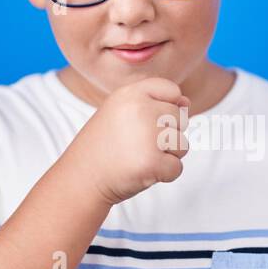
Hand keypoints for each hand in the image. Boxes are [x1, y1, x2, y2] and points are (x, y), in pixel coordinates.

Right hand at [62, 77, 190, 205]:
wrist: (81, 178)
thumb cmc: (105, 146)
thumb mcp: (122, 113)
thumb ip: (154, 103)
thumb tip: (186, 102)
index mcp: (131, 93)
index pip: (172, 90)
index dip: (166, 109)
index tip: (143, 122)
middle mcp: (141, 109)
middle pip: (180, 118)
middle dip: (166, 136)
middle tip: (137, 145)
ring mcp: (148, 136)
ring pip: (182, 144)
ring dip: (166, 156)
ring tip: (138, 157)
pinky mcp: (152, 162)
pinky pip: (177, 168)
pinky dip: (163, 175)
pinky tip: (141, 172)